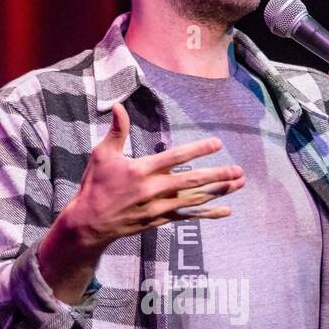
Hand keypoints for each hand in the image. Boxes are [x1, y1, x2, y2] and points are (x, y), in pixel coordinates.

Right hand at [65, 100, 245, 250]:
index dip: (197, 150)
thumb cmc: (95, 185)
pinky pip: (189, 217)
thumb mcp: (102, 154)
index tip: (217, 144)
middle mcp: (153, 189)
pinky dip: (208, 214)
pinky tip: (226, 211)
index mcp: (141, 170)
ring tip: (238, 184)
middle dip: (217, 176)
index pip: (175, 158)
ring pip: (194, 199)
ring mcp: (158, 207)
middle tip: (238, 170)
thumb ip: (116, 131)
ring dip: (218, 191)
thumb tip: (117, 106)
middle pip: (191, 181)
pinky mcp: (159, 220)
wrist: (89, 222)